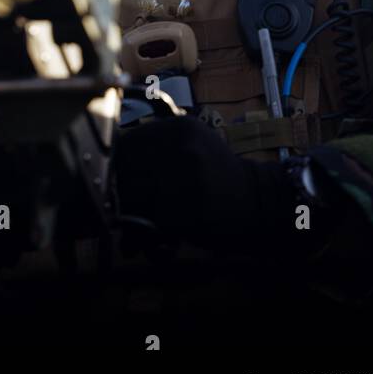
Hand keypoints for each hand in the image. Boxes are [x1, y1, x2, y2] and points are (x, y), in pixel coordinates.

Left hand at [114, 114, 314, 254]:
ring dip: (131, 222)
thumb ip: (156, 147)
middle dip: (121, 197)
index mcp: (177, 127)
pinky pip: (150, 227)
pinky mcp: (190, 209)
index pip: (125, 144)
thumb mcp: (192, 145)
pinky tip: (160, 245)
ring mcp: (185, 176)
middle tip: (126, 214)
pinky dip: (148, 241)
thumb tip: (110, 165)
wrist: (262, 202)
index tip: (117, 188)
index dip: (116, 170)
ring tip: (139, 233)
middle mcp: (179, 146)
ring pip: (133, 200)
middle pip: (125, 171)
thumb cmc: (219, 176)